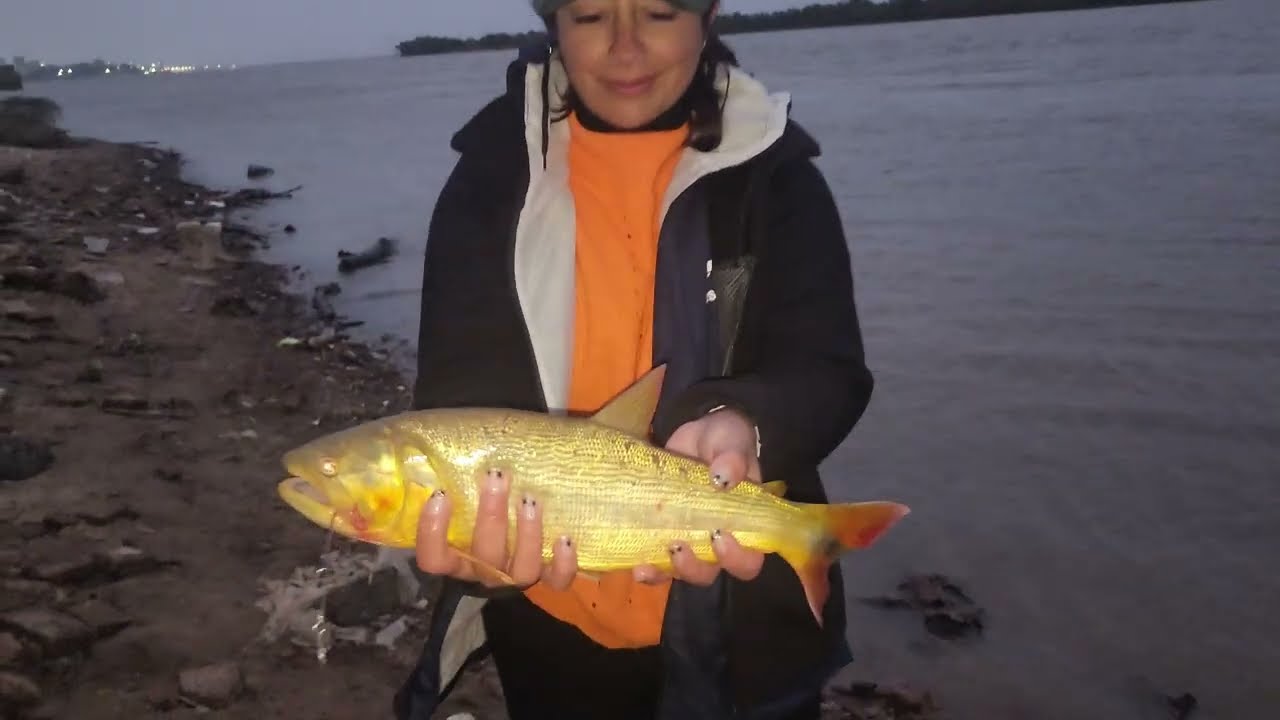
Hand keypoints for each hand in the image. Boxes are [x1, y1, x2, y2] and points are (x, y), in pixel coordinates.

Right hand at [414, 468, 578, 589]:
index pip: (433, 559)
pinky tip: (565, 538)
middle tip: (496, 476)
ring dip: (527, 536)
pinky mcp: (549, 575)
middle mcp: (485, 570)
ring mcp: (517, 575)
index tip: (441, 495)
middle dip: (491, 517)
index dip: (433, 534)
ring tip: (531, 500)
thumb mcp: (465, 484)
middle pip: (484, 558)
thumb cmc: (485, 491)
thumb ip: (452, 470)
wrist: (520, 506)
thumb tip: (443, 433)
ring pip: (521, 571)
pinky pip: (557, 581)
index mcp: (456, 555)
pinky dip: (563, 564)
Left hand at [634, 407, 765, 586]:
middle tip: (679, 545)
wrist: (692, 436)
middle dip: (694, 567)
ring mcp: (687, 541)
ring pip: (678, 572)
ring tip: (648, 562)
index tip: (721, 536)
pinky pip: (653, 563)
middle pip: (709, 573)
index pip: (749, 559)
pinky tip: (634, 564)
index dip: (738, 558)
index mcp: (744, 526)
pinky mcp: (659, 536)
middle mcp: (715, 543)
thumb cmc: (723, 441)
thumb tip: (724, 477)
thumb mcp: (732, 440)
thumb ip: (733, 456)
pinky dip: (645, 568)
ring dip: (665, 571)